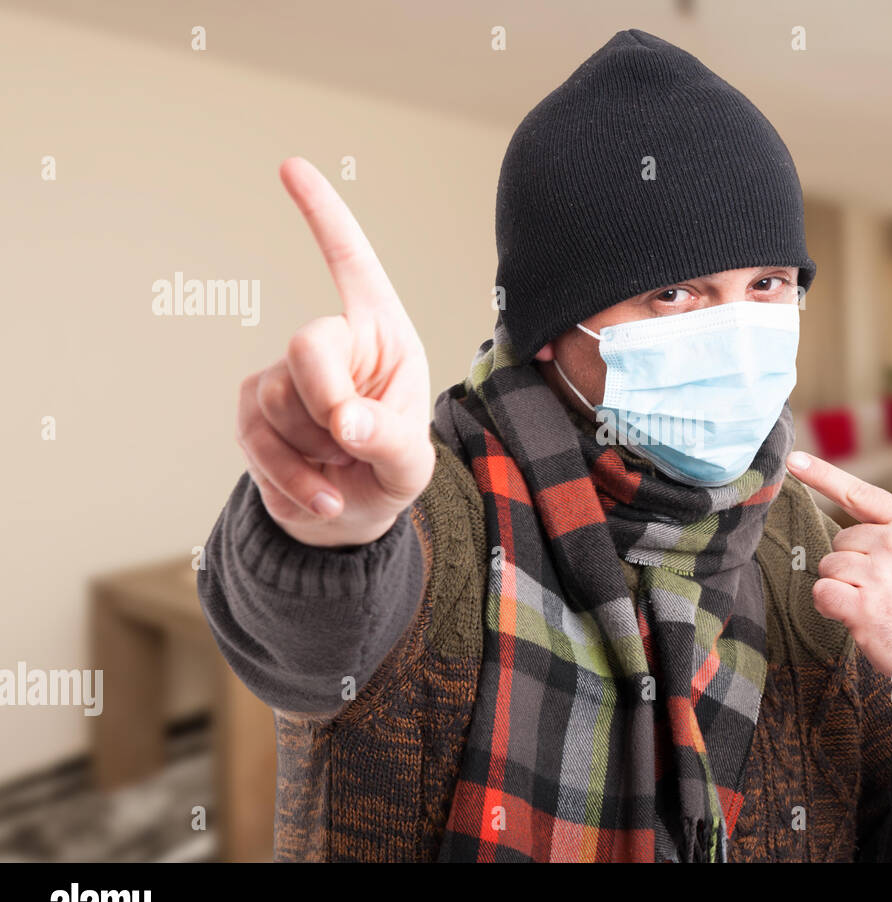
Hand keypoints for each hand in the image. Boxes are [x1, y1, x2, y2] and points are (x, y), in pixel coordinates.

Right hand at [235, 157, 434, 546]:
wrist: (351, 515)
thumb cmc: (392, 468)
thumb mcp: (411, 461)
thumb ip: (388, 437)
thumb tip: (344, 420)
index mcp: (382, 334)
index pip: (352, 265)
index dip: (324, 217)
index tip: (290, 166)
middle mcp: (333, 342)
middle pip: (308, 346)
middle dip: (327, 400)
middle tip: (349, 440)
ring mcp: (285, 374)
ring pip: (279, 400)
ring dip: (314, 450)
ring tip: (341, 466)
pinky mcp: (252, 410)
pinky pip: (258, 440)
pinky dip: (293, 477)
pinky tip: (322, 493)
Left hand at [786, 450, 891, 689]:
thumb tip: (844, 533)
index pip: (860, 493)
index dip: (822, 474)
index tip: (794, 460)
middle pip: (840, 541)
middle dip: (852, 565)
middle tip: (884, 591)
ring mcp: (881, 574)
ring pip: (829, 566)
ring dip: (841, 587)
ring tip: (875, 605)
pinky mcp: (864, 605)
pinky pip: (822, 592)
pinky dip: (830, 606)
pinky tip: (856, 617)